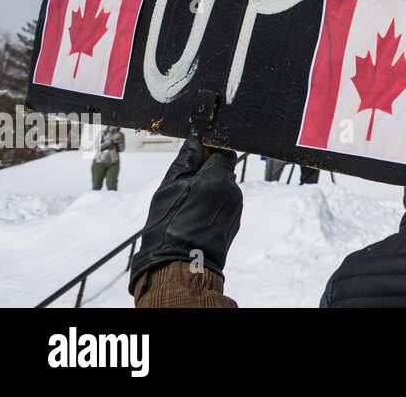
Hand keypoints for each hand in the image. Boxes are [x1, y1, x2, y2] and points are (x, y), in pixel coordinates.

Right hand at [129, 135, 242, 293]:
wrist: (179, 266)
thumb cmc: (168, 225)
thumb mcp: (170, 187)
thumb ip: (187, 160)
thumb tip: (196, 139)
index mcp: (218, 178)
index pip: (223, 151)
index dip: (209, 151)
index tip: (195, 157)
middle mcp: (233, 190)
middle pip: (223, 170)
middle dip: (207, 173)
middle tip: (184, 186)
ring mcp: (237, 207)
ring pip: (224, 188)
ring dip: (209, 189)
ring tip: (187, 206)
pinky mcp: (235, 221)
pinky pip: (225, 204)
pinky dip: (213, 205)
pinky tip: (196, 217)